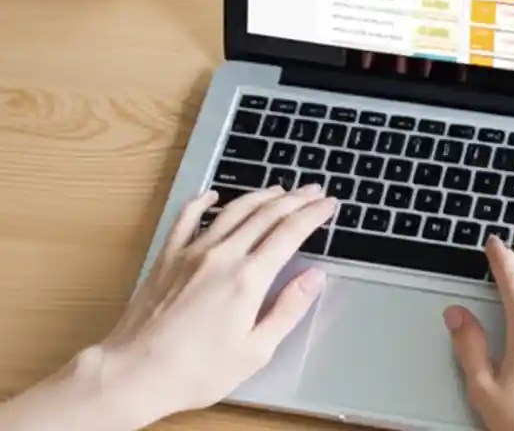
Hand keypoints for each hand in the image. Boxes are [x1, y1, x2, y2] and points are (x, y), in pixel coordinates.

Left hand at [88, 186, 335, 426]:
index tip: (329, 205)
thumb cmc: (195, 371)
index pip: (290, 233)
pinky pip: (187, 219)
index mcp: (248, 279)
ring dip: (260, 196)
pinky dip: (202, 202)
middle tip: (314, 191)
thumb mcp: (256, 350)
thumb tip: (314, 278)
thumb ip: (288, 309)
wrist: (133, 374)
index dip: (314, 215)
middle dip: (295, 199)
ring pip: (233, 210)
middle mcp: (221, 256)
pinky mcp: (167, 258)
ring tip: (280, 189)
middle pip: (266, 214)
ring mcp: (191, 253)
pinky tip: (213, 195)